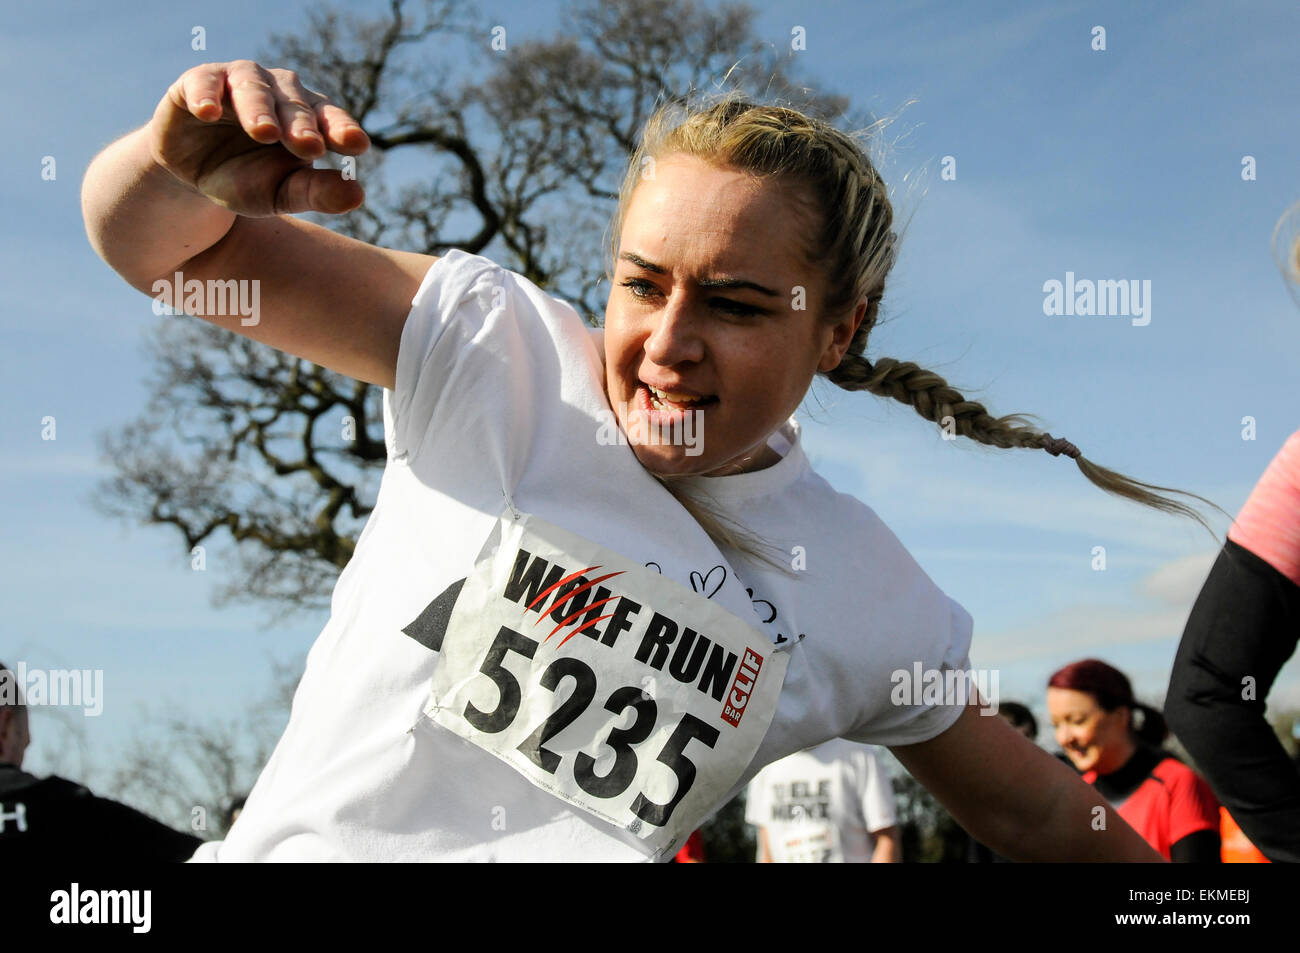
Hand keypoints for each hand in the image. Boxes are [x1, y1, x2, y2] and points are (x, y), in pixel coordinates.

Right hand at [148, 60, 368, 216]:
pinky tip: (208, 112)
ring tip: (265, 131)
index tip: (357, 145)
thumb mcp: (282, 194)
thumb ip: (317, 192)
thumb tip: (358, 194)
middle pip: (294, 103)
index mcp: (306, 116)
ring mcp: (237, 82)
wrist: (193, 178)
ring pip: (252, 85)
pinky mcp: (197, 82)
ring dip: (259, 107)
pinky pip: (203, 82)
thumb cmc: (247, 181)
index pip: (330, 118)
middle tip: (310, 146)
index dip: (341, 129)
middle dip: (301, 124)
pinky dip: (206, 94)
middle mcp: (277, 91)